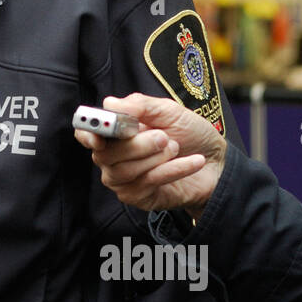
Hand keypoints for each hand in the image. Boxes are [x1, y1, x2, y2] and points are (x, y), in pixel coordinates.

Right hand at [73, 93, 225, 218]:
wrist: (216, 162)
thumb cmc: (189, 134)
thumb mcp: (169, 111)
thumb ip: (140, 105)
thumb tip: (110, 104)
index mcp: (114, 132)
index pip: (85, 133)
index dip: (87, 134)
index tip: (99, 136)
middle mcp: (112, 157)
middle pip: (105, 155)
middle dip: (136, 146)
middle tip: (163, 137)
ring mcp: (123, 180)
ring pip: (123, 172)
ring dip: (155, 158)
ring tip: (175, 148)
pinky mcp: (138, 197)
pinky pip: (147, 184)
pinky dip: (172, 170)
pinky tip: (191, 162)